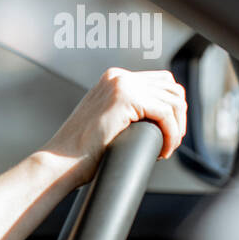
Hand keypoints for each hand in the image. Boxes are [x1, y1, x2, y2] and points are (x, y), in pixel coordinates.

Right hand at [41, 67, 186, 186]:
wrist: (60, 162)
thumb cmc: (80, 152)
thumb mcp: (107, 121)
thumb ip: (126, 111)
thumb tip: (157, 119)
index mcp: (113, 79)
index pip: (161, 83)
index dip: (172, 109)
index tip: (167, 134)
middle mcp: (118, 77)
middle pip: (172, 89)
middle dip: (178, 117)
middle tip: (169, 142)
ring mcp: (121, 85)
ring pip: (173, 101)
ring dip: (177, 128)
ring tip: (165, 148)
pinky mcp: (125, 99)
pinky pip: (167, 114)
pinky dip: (171, 135)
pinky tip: (162, 151)